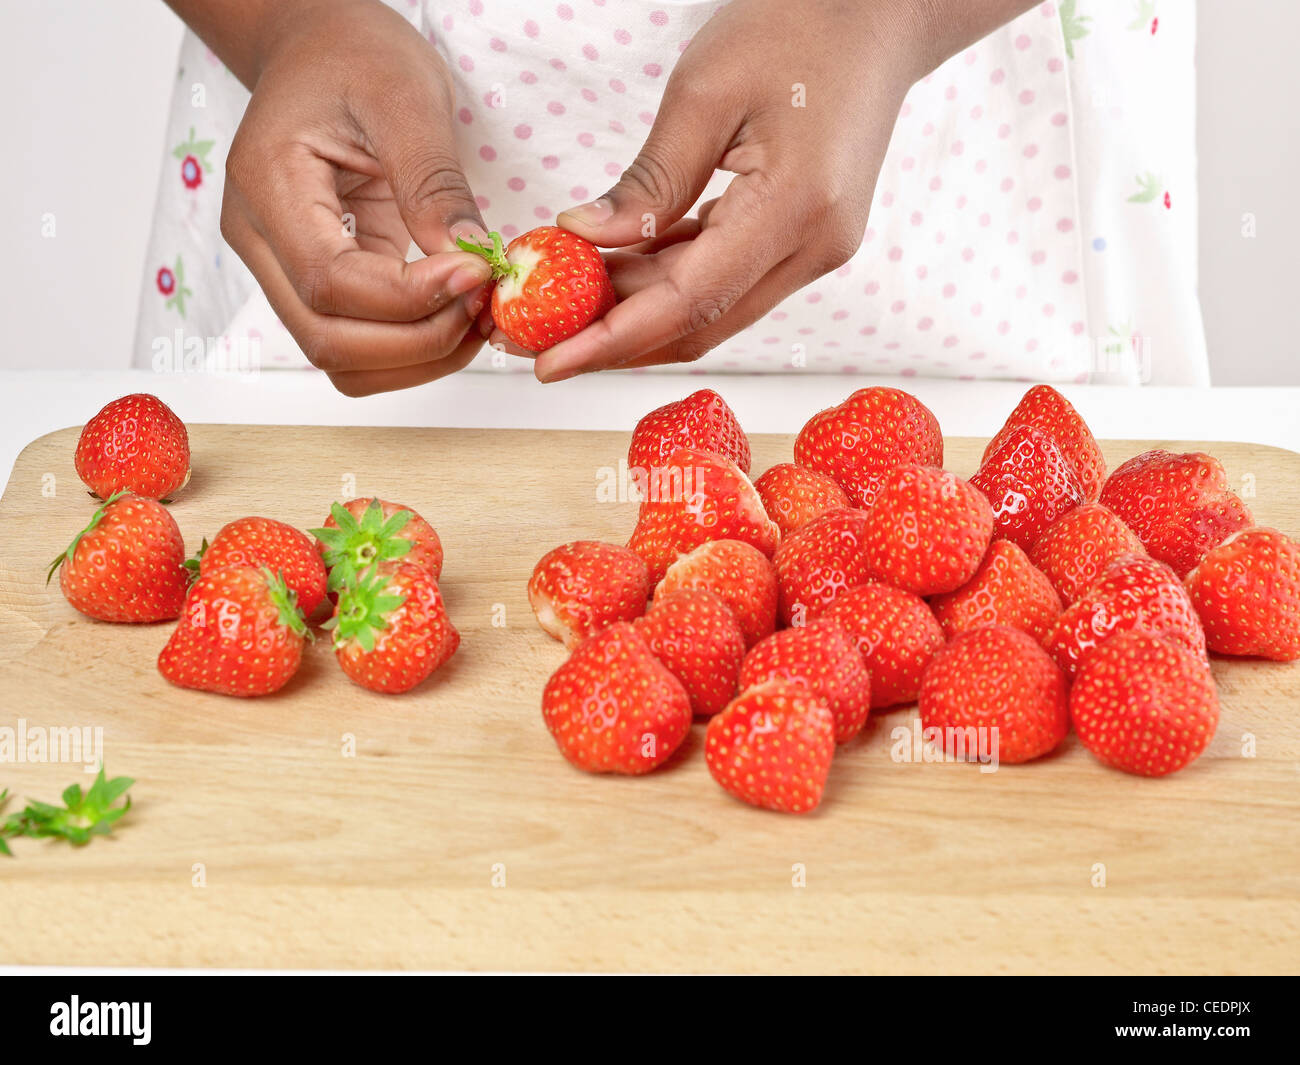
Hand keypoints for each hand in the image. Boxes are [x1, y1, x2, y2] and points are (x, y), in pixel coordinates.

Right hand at [219, 1, 493, 394]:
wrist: (322, 50)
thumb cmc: (354, 56)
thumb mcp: (405, 97)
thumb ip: (434, 182)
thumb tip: (468, 259)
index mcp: (266, 187)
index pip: (329, 282)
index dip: (409, 298)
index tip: (477, 275)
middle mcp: (260, 242)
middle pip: (328, 340)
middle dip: (418, 341)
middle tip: (484, 303)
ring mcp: (284, 270)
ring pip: (342, 360)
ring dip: (418, 357)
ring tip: (477, 315)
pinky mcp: (320, 283)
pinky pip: (360, 344)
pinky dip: (413, 349)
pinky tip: (458, 316)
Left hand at [537, 0, 1031, 381]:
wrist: (878, 15)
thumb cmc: (797, 27)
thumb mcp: (704, 93)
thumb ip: (649, 181)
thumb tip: (585, 236)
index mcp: (794, 210)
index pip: (690, 302)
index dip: (613, 339)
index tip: (550, 362)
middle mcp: (814, 248)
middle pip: (701, 324)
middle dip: (616, 341)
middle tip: (540, 341)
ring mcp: (816, 251)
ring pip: (713, 312)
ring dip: (640, 315)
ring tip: (568, 303)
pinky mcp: (807, 242)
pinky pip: (729, 282)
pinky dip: (671, 285)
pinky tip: (620, 274)